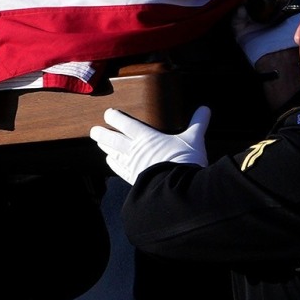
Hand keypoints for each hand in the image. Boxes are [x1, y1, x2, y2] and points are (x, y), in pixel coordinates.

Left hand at [89, 106, 210, 185]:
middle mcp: (136, 151)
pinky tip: (110, 163)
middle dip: (103, 134)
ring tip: (100, 144)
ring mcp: (134, 167)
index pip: (127, 124)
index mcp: (147, 138)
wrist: (178, 190)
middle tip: (93, 130)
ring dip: (106, 148)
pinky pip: (120, 171)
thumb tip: (206, 108)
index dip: (116, 118)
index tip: (108, 113)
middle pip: (114, 140)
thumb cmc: (185, 161)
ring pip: (115, 155)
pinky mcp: (136, 180)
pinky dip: (114, 165)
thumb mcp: (194, 139)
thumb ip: (198, 123)